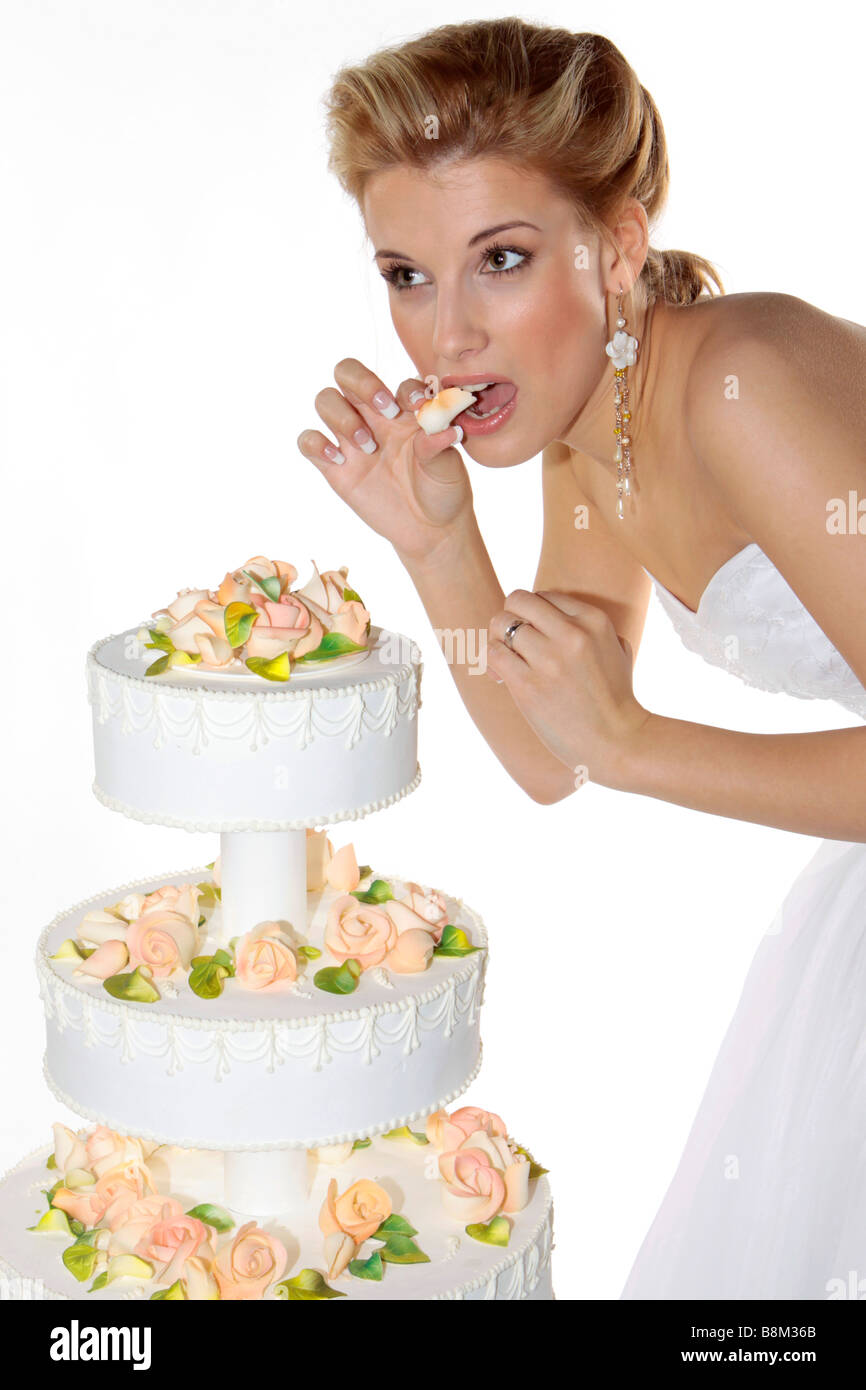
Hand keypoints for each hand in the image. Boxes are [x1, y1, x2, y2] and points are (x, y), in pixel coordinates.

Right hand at [297, 358, 473, 565]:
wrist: (428, 529)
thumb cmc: (442, 490)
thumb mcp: (448, 468)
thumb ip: (439, 445)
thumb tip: (443, 427)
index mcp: (406, 411)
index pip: (397, 382)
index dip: (405, 390)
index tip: (417, 410)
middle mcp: (375, 418)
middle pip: (347, 373)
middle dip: (361, 382)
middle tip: (382, 411)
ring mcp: (352, 440)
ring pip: (325, 400)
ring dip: (342, 416)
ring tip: (368, 446)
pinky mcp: (335, 467)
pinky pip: (308, 441)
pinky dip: (315, 444)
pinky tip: (339, 460)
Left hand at [486, 589, 651, 787]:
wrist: (618, 742)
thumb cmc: (616, 699)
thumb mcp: (617, 650)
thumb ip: (592, 628)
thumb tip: (559, 617)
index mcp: (593, 620)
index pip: (543, 595)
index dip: (532, 613)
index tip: (534, 636)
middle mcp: (571, 633)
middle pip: (518, 600)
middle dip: (510, 617)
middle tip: (513, 642)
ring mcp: (549, 659)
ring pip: (501, 624)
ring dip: (498, 641)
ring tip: (507, 661)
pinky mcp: (528, 685)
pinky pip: (494, 653)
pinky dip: (492, 661)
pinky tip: (501, 677)